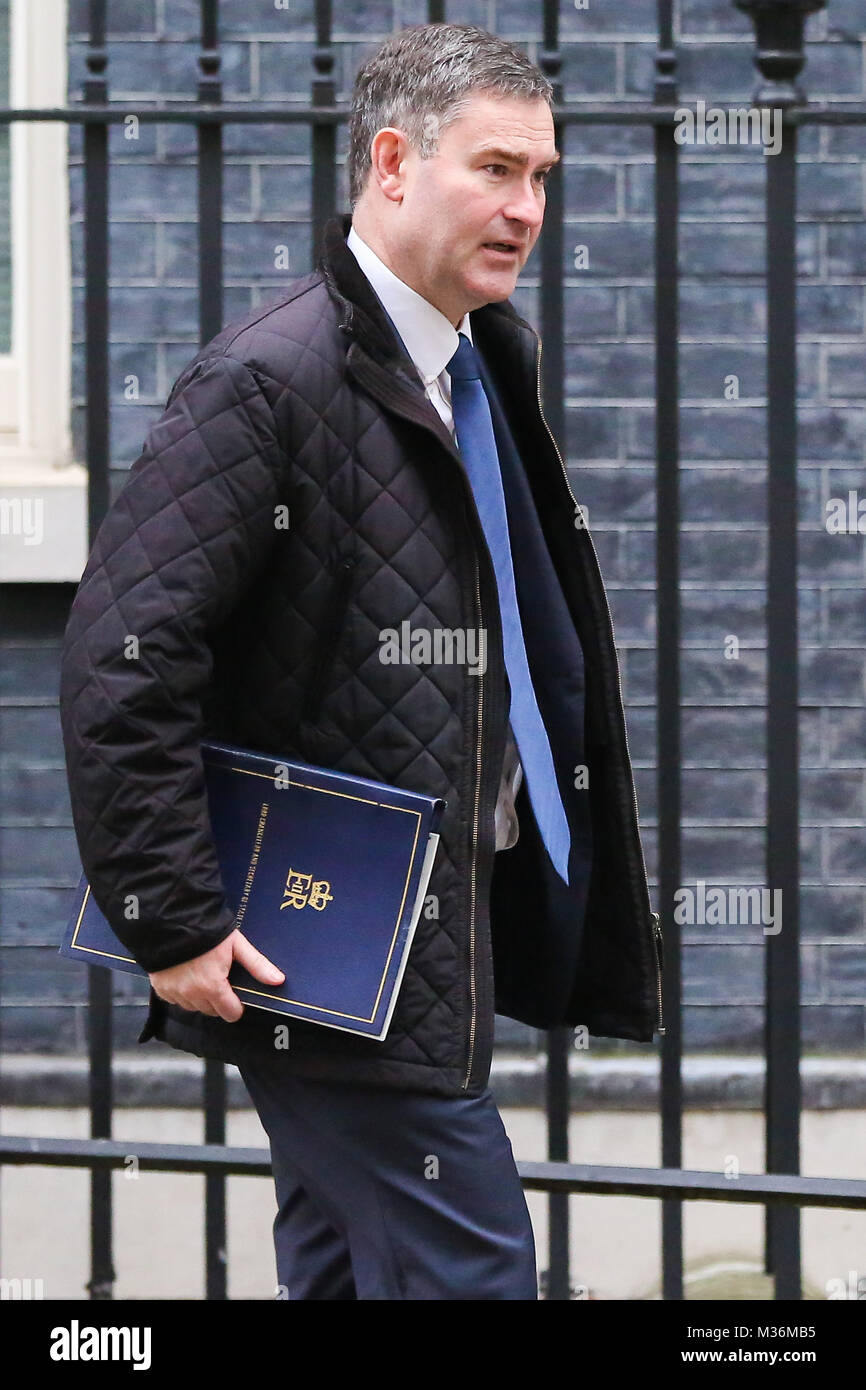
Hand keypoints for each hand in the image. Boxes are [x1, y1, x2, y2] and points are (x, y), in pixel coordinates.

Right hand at [148, 929, 284, 1022]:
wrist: (173, 919)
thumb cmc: (207, 930)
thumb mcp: (237, 945)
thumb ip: (257, 965)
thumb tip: (278, 980)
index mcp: (213, 987)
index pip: (230, 1014)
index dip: (237, 1005)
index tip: (236, 994)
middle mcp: (191, 995)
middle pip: (212, 1011)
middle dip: (219, 1000)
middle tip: (220, 978)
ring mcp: (173, 993)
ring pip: (193, 1007)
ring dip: (199, 997)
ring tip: (202, 974)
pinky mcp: (160, 988)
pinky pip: (175, 1000)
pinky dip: (181, 992)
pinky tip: (186, 974)